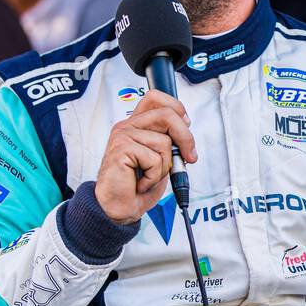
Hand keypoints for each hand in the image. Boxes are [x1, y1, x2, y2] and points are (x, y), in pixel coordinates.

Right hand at [94, 90, 196, 224]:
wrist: (117, 207)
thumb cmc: (137, 185)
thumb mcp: (160, 159)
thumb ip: (169, 142)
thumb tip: (186, 137)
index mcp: (136, 124)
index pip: (155, 98)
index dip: (176, 107)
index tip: (186, 126)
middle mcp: (128, 126)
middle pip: (167, 114)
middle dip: (185, 138)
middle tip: (188, 157)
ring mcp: (123, 136)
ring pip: (164, 141)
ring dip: (165, 166)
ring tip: (150, 175)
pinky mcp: (121, 149)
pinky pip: (154, 159)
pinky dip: (154, 176)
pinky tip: (141, 182)